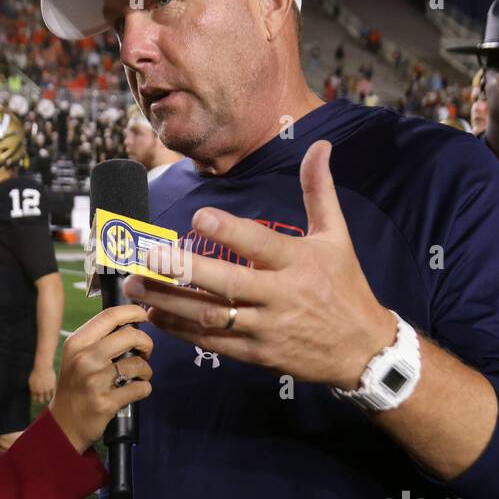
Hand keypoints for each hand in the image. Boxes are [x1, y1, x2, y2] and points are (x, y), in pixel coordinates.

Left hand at [29, 361, 56, 405]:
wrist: (42, 368)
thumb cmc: (35, 373)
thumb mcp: (31, 381)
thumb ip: (32, 388)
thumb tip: (33, 393)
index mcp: (34, 391)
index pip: (35, 399)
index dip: (36, 399)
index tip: (37, 398)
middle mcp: (40, 392)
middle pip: (41, 401)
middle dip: (41, 400)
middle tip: (42, 398)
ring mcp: (47, 390)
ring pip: (48, 398)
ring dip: (47, 398)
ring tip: (47, 396)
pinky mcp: (53, 387)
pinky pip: (53, 394)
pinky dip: (52, 394)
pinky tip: (51, 392)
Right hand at [48, 304, 153, 452]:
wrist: (64, 424)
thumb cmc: (75, 386)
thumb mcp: (77, 356)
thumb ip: (98, 339)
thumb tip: (131, 322)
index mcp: (77, 343)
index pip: (109, 316)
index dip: (132, 311)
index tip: (143, 316)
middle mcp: (84, 359)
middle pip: (129, 336)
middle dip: (146, 342)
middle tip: (145, 351)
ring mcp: (94, 381)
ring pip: (138, 364)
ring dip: (146, 370)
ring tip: (140, 375)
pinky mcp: (105, 402)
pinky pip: (140, 388)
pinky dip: (144, 388)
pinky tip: (137, 390)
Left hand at [121, 139, 395, 388]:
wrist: (362, 349)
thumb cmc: (345, 286)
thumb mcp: (336, 236)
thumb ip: (318, 191)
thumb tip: (319, 145)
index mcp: (298, 262)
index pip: (260, 244)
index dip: (229, 231)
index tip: (197, 216)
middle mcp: (280, 296)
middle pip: (227, 283)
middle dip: (184, 270)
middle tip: (147, 256)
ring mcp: (266, 328)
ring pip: (211, 316)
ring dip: (170, 301)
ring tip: (135, 284)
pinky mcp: (256, 353)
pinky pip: (213, 343)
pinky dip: (181, 330)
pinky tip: (153, 313)